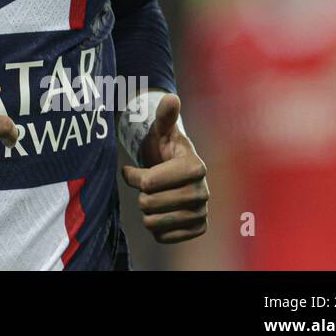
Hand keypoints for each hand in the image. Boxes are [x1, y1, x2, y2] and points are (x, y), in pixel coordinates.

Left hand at [122, 93, 209, 243]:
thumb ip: (164, 116)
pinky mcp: (197, 229)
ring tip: (154, 197)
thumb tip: (170, 97)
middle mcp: (203, 192)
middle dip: (140, 194)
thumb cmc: (164, 149)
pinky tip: (161, 212)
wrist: (175, 172)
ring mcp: (201, 212)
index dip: (134, 177)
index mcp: (195, 167)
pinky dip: (155, 227)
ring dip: (146, 210)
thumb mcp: (161, 131)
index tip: (133, 171)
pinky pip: (162, 237)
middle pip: (148, 203)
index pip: (148, 182)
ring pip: (152, 222)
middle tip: (146, 185)